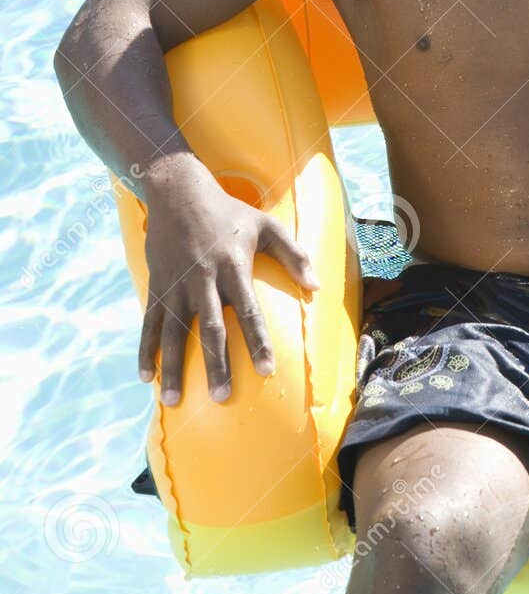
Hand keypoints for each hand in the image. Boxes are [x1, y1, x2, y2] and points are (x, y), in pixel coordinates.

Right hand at [137, 158, 319, 404]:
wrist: (178, 192)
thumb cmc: (229, 212)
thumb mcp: (266, 225)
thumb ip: (294, 254)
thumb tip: (317, 287)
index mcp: (232, 268)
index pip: (248, 311)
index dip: (258, 341)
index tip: (266, 371)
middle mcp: (203, 280)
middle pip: (210, 329)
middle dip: (216, 364)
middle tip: (221, 397)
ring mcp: (176, 285)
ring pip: (173, 333)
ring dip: (173, 368)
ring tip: (172, 400)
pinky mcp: (156, 285)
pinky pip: (149, 323)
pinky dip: (145, 350)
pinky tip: (145, 376)